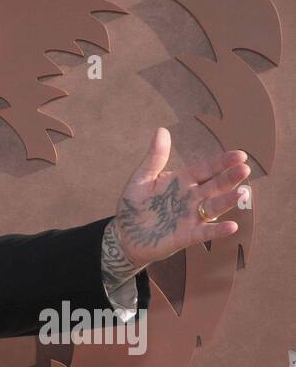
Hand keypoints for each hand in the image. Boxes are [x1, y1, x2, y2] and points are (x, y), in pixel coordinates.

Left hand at [111, 127, 248, 272]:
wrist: (123, 235)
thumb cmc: (133, 205)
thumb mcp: (141, 179)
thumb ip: (154, 158)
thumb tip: (162, 130)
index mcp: (183, 180)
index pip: (207, 168)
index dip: (222, 162)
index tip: (239, 155)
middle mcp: (192, 197)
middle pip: (215, 185)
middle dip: (230, 178)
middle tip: (244, 169)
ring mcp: (191, 216)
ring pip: (214, 206)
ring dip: (228, 200)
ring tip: (242, 193)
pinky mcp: (186, 236)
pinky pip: (205, 232)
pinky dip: (218, 230)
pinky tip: (232, 226)